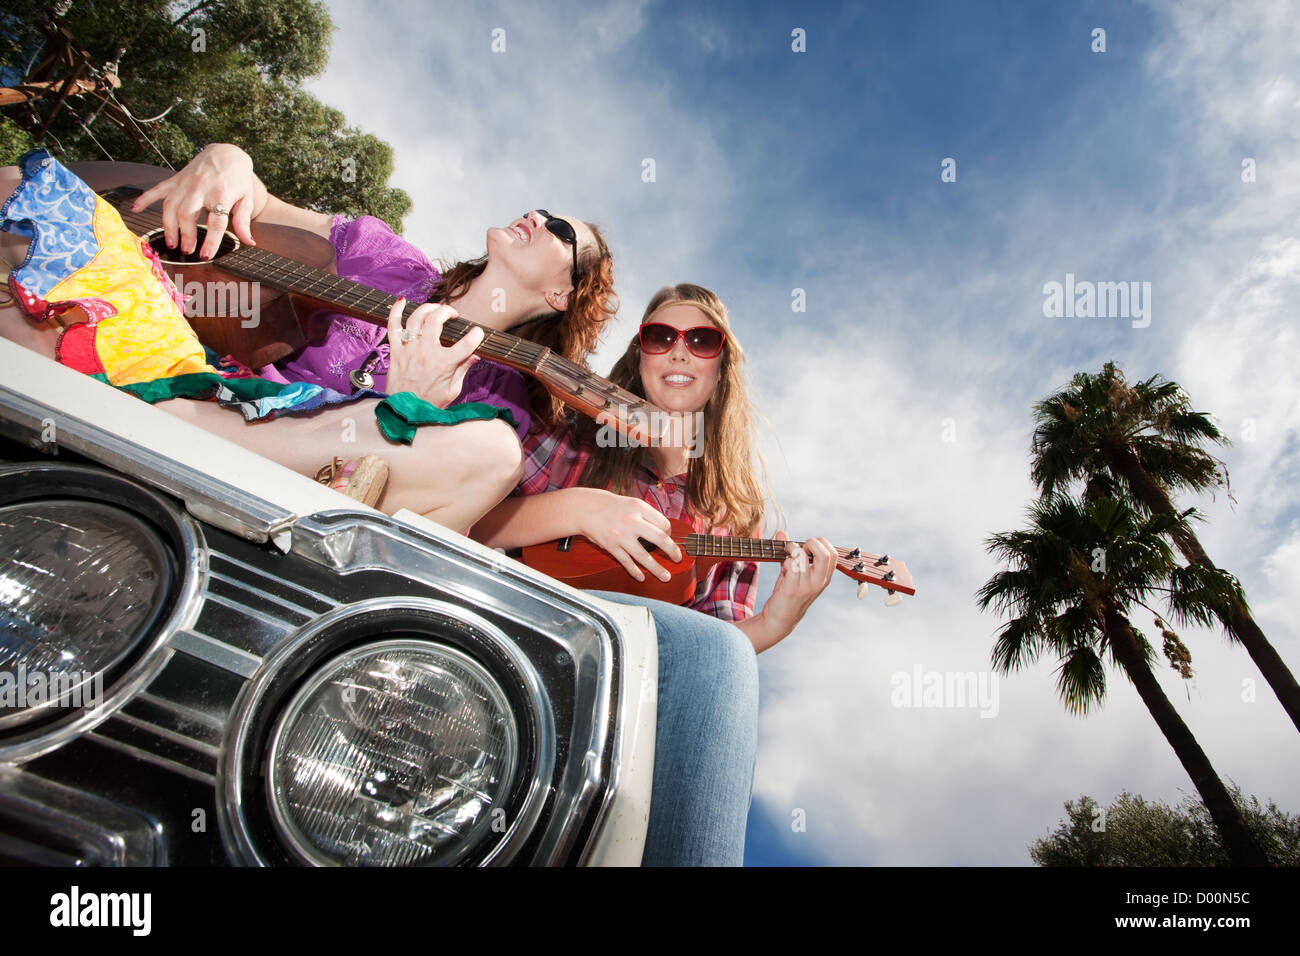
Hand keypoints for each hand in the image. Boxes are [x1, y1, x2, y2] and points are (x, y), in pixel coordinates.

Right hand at [130, 144, 261, 259]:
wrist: (226, 153)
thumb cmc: (237, 178)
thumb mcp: (246, 198)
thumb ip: (243, 221)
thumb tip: (248, 242)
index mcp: (221, 193)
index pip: (215, 221)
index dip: (210, 239)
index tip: (206, 255)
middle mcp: (200, 188)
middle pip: (188, 214)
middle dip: (185, 234)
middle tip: (187, 251)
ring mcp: (185, 183)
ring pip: (171, 205)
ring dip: (169, 226)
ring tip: (172, 243)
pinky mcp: (175, 180)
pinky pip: (157, 189)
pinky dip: (145, 198)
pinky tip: (135, 209)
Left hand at [384, 298, 482, 407]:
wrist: (403, 413)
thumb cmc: (429, 404)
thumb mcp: (452, 390)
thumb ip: (463, 370)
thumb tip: (474, 355)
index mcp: (444, 364)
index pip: (467, 343)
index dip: (476, 335)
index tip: (478, 333)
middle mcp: (426, 353)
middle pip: (436, 320)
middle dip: (447, 311)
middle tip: (452, 314)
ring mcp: (409, 350)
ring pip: (416, 317)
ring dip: (428, 308)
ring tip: (435, 309)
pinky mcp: (395, 351)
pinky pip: (393, 326)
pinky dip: (396, 311)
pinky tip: (402, 302)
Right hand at [577, 490, 683, 583]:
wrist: (584, 509)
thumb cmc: (611, 506)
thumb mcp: (631, 503)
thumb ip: (647, 514)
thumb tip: (664, 530)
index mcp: (639, 507)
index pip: (663, 523)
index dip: (669, 532)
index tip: (668, 538)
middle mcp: (631, 521)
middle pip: (660, 539)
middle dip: (672, 551)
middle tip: (678, 558)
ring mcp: (621, 535)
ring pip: (644, 556)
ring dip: (657, 569)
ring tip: (666, 577)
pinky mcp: (611, 546)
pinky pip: (627, 562)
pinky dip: (635, 571)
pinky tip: (642, 577)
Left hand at [757, 532, 835, 640]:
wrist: (780, 620)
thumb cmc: (787, 593)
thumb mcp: (793, 572)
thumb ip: (790, 552)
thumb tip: (781, 532)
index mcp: (824, 577)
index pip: (833, 554)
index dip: (820, 543)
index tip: (807, 547)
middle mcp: (819, 581)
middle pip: (826, 553)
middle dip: (811, 543)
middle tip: (799, 549)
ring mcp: (807, 586)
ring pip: (803, 555)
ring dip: (792, 550)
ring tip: (787, 556)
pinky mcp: (793, 589)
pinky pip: (791, 565)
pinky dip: (786, 561)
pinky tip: (783, 568)